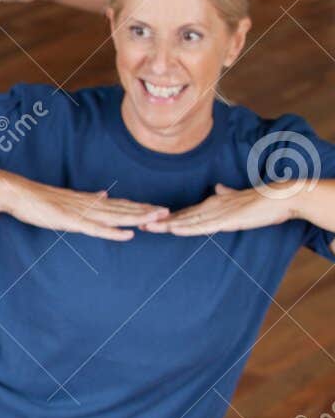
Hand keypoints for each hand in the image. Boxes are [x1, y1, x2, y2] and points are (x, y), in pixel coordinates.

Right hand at [3, 176, 168, 240]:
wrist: (18, 193)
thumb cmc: (37, 198)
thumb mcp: (66, 198)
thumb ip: (87, 198)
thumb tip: (104, 194)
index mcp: (88, 201)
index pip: (119, 204)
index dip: (138, 206)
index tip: (157, 208)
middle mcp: (89, 205)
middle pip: (122, 208)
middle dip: (145, 210)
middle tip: (168, 211)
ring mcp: (81, 213)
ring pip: (115, 217)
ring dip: (137, 218)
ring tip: (157, 218)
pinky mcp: (71, 221)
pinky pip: (96, 229)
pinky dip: (114, 232)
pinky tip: (129, 234)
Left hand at [141, 182, 294, 235]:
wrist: (280, 197)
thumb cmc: (260, 201)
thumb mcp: (238, 199)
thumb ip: (226, 194)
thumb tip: (218, 187)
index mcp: (212, 204)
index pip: (185, 213)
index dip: (166, 218)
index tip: (149, 220)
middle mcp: (211, 207)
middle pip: (180, 217)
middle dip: (159, 222)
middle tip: (137, 224)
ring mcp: (217, 213)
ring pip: (186, 221)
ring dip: (166, 225)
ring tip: (147, 227)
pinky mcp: (226, 219)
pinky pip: (202, 225)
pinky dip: (187, 228)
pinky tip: (173, 229)